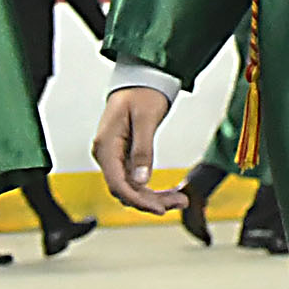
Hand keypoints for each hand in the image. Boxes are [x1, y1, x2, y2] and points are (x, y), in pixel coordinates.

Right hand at [93, 86, 188, 214]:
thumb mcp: (146, 119)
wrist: (141, 79)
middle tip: (181, 203)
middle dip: (151, 201)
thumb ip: (143, 150)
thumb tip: (141, 181)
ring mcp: (114, 157)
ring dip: (154, 197)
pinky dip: (152, 188)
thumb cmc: (142, 93)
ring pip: (131, 187)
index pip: (117, 183)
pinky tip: (170, 193)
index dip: (138, 200)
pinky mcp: (124, 156)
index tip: (160, 209)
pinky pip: (135, 179)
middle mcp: (106, 155)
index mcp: (106, 147)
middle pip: (125, 189)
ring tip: (181, 200)